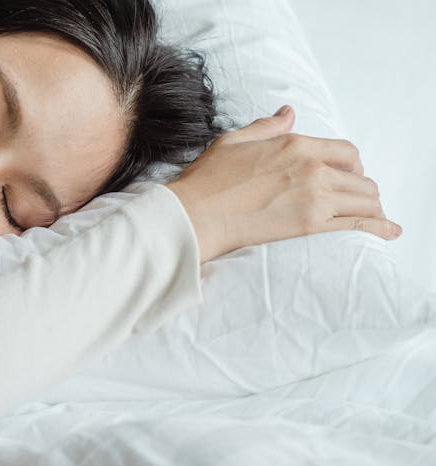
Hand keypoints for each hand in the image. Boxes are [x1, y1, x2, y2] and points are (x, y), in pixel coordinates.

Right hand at [167, 105, 400, 261]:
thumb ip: (266, 127)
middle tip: (355, 201)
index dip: (353, 164)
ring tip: (371, 217)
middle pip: (360, 177)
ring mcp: (315, 196)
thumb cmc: (207, 180)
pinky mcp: (311, 224)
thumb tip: (288, 114)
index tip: (348, 175)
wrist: (196, 214)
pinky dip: (379, 227)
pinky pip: (358, 224)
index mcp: (296, 144)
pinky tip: (390, 231)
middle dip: (362, 189)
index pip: (346, 151)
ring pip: (365, 200)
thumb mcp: (234, 141)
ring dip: (370, 208)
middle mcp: (313, 167)